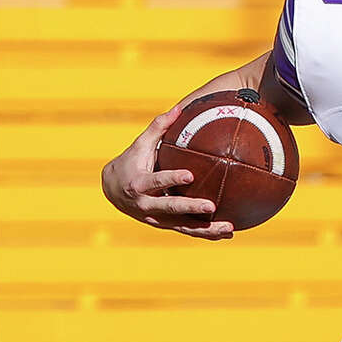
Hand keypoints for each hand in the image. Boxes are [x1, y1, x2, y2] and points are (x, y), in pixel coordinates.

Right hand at [101, 104, 230, 239]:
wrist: (112, 191)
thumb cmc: (131, 162)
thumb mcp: (140, 144)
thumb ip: (159, 127)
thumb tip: (179, 107)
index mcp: (139, 183)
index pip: (157, 181)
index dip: (172, 178)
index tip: (190, 175)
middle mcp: (146, 204)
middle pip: (170, 207)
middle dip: (190, 207)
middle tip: (211, 206)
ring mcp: (155, 219)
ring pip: (182, 226)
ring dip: (205, 229)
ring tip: (229, 228)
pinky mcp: (165, 226)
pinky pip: (187, 230)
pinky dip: (206, 233)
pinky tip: (228, 234)